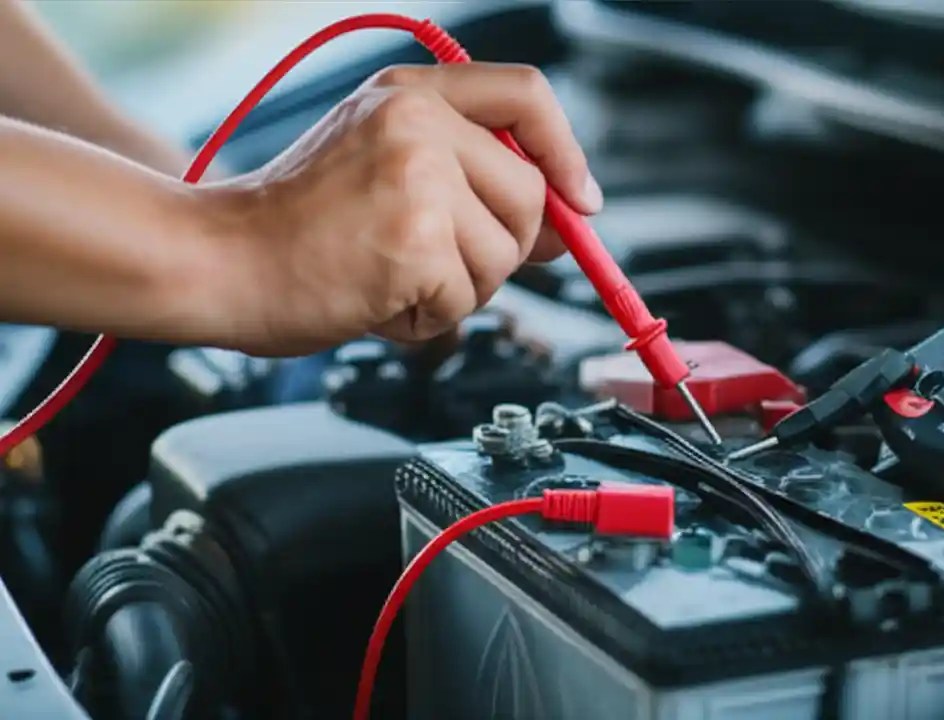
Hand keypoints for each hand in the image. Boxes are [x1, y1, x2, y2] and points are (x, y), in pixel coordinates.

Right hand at [200, 63, 600, 356]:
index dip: (566, 150)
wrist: (217, 260)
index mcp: (409, 95)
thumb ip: (472, 180)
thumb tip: (567, 221)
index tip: (581, 199)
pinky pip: (466, 301)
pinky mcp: (415, 244)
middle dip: (503, 246)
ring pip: (504, 256)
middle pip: (530, 196)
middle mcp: (416, 125)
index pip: (527, 95)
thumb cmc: (296, 225)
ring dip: (460, 288)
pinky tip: (378, 298)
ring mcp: (417, 182)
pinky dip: (428, 319)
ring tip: (392, 275)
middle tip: (437, 261)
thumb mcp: (385, 167)